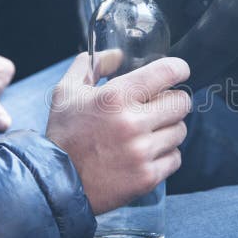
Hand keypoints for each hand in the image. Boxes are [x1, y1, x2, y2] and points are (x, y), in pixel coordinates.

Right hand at [46, 52, 190, 214]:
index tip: (179, 72)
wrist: (55, 183)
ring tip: (147, 133)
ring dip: (168, 129)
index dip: (178, 69)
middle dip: (172, 101)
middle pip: (182, 102)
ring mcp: (142, 152)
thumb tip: (120, 55)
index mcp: (115, 98)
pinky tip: (146, 154)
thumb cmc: (64, 135)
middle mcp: (132, 123)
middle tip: (158, 106)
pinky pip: (175, 158)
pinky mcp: (147, 177)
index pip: (167, 72)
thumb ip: (92, 64)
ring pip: (180, 131)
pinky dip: (165, 155)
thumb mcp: (67, 91)